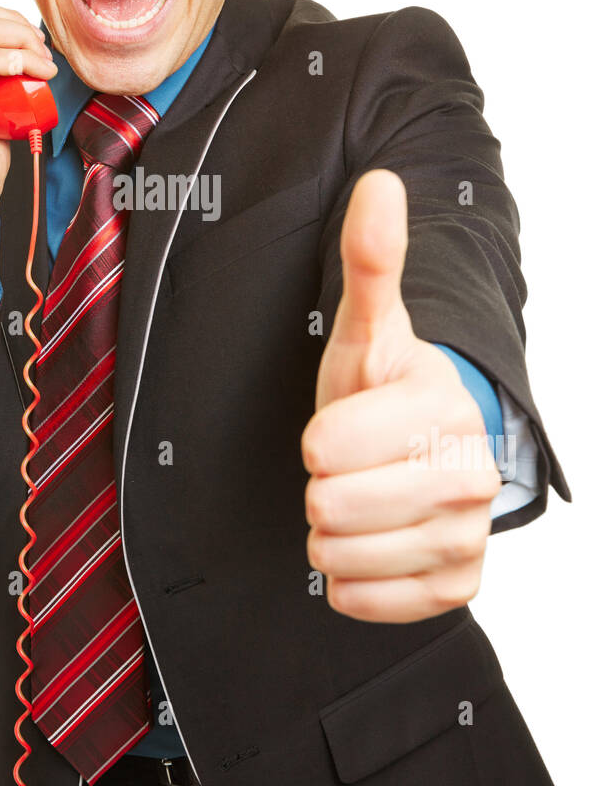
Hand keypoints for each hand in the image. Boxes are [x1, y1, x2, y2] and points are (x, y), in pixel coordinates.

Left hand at [301, 169, 500, 623]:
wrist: (427, 449)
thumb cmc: (385, 389)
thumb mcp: (368, 328)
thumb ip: (371, 261)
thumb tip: (380, 184)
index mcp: (441, 407)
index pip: (325, 448)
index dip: (317, 437)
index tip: (342, 424)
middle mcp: (469, 474)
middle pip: (331, 507)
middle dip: (322, 486)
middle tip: (348, 466)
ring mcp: (468, 534)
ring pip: (341, 558)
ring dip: (331, 534)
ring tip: (358, 499)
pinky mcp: (459, 584)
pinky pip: (364, 601)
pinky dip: (349, 580)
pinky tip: (368, 543)